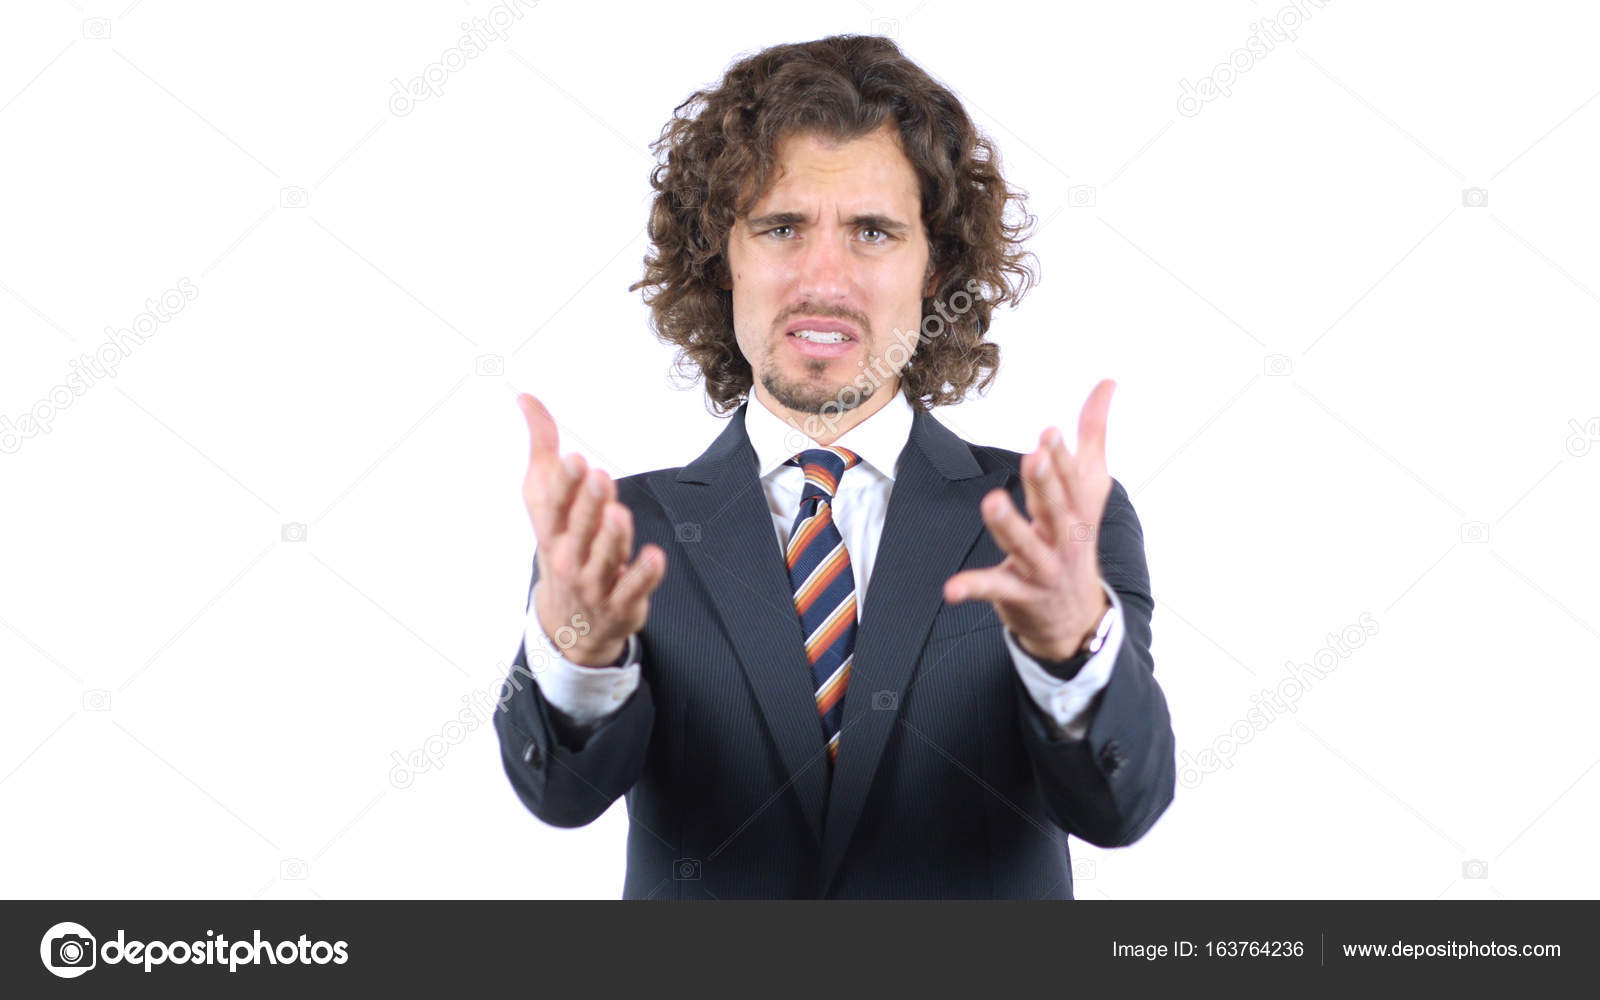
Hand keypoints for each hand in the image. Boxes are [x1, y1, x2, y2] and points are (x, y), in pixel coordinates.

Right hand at [518, 393, 665, 666]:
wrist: (569, 620)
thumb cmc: (560, 542)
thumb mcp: (545, 498)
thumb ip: (542, 446)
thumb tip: (526, 397)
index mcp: (551, 528)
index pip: (555, 505)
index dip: (564, 484)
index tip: (574, 459)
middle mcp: (569, 555)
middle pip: (580, 529)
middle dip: (588, 504)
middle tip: (599, 476)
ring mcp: (594, 582)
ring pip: (604, 559)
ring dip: (612, 537)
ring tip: (619, 514)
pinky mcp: (621, 601)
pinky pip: (633, 588)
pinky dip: (643, 574)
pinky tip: (655, 557)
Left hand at [942, 379, 1116, 660]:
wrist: (1077, 616)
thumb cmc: (1076, 536)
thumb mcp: (1091, 487)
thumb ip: (1093, 433)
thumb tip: (1107, 382)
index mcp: (1078, 508)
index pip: (1070, 480)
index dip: (1061, 458)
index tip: (1049, 433)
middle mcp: (1063, 537)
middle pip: (1054, 508)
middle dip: (1045, 483)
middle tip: (1033, 456)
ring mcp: (1042, 568)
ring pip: (1025, 546)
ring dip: (1009, 525)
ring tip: (991, 502)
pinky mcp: (1018, 593)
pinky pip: (994, 588)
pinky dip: (974, 587)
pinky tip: (952, 589)